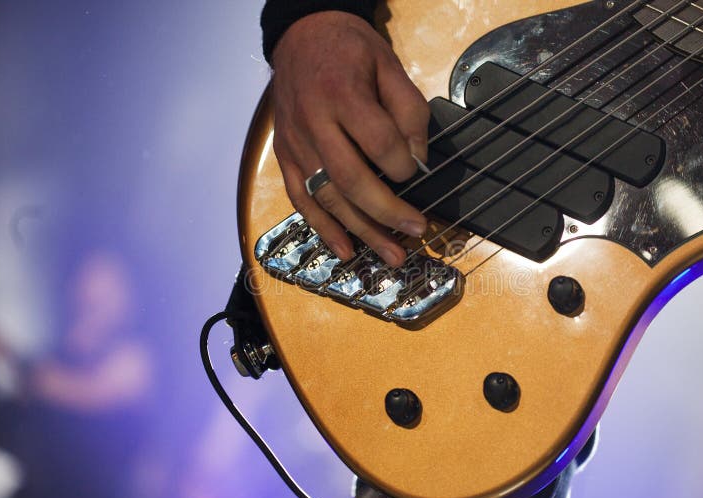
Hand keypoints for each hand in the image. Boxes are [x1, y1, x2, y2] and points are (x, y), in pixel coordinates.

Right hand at [270, 10, 429, 266]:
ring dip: (361, 231)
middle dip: (387, 211)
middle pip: (351, 179)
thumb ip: (408, 111)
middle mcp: (313, 123)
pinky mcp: (285, 158)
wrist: (301, 38)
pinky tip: (346, 251)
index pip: (378, 142)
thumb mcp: (388, 65)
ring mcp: (295, 145)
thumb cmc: (350, 52)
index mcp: (342, 94)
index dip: (404, 164)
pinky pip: (302, 200)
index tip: (417, 171)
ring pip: (327, 197)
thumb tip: (417, 159)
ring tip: (392, 255)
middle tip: (416, 231)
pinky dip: (324, 229)